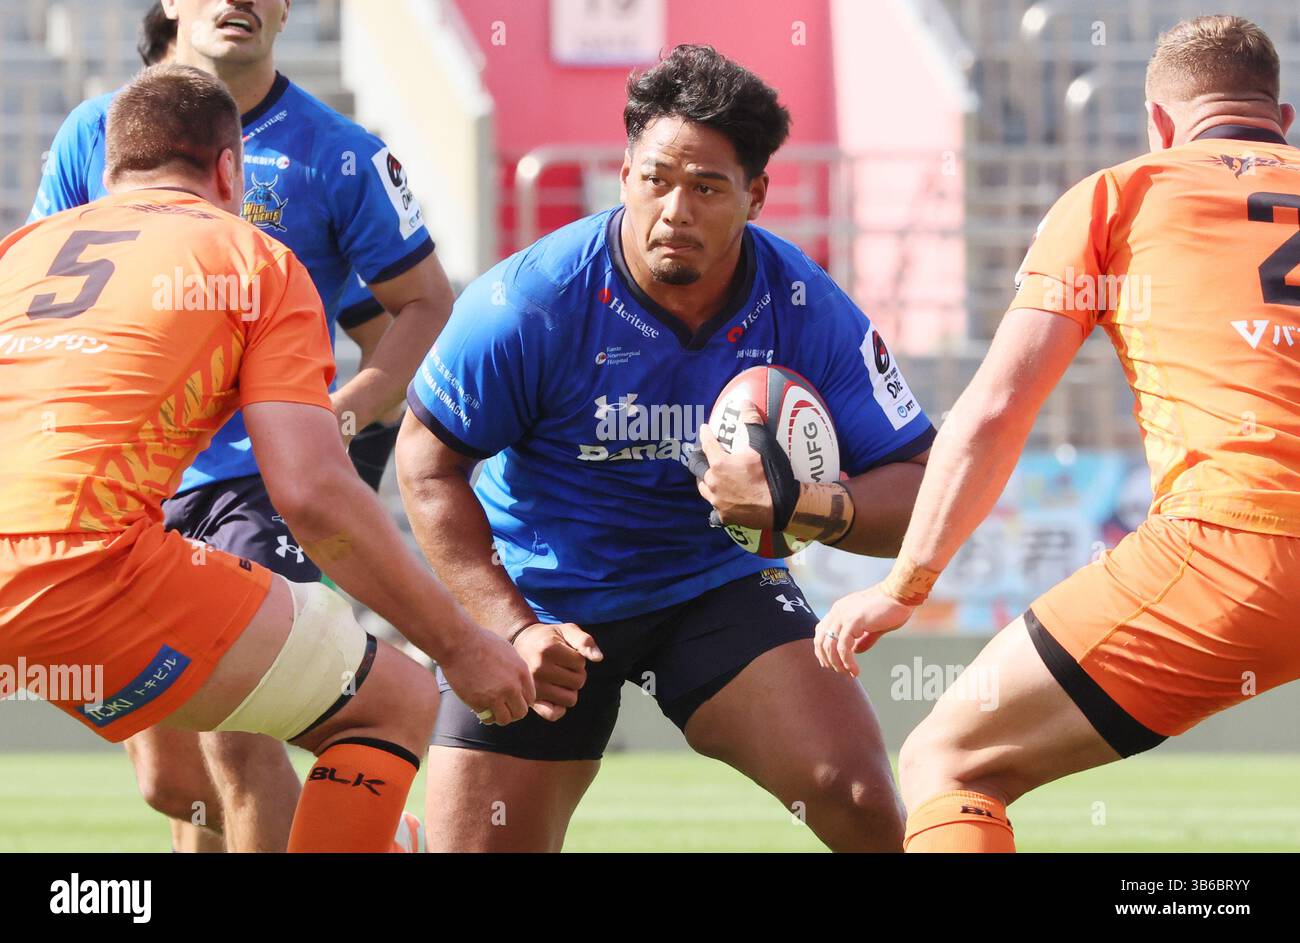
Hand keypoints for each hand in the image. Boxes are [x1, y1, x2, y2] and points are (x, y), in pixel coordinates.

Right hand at [439, 626, 535, 724]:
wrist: (459, 642)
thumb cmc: (481, 642)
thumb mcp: (508, 652)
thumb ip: (516, 670)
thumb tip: (518, 685)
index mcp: (521, 672)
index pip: (530, 698)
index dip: (521, 701)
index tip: (512, 700)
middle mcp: (512, 686)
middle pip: (521, 712)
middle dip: (512, 712)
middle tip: (503, 708)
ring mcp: (496, 696)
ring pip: (505, 719)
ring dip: (499, 717)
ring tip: (492, 710)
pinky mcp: (479, 702)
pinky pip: (487, 719)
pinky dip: (485, 717)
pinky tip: (481, 708)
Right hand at [512, 623, 603, 721]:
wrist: (519, 644)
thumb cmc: (547, 638)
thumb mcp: (566, 630)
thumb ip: (584, 640)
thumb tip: (598, 658)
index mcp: (548, 649)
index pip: (580, 663)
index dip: (578, 658)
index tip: (566, 654)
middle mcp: (539, 669)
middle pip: (578, 682)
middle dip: (575, 674)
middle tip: (562, 666)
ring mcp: (534, 686)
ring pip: (570, 699)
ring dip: (569, 690)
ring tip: (558, 678)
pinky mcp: (531, 700)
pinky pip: (553, 714)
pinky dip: (559, 709)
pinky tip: (556, 697)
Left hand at [696, 400, 775, 529]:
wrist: (781, 507)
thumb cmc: (770, 475)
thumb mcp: (763, 445)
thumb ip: (752, 423)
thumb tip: (745, 404)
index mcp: (719, 464)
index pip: (707, 445)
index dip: (705, 435)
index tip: (704, 429)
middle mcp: (713, 483)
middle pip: (700, 469)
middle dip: (702, 461)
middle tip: (709, 457)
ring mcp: (717, 501)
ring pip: (704, 489)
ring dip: (707, 481)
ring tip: (713, 477)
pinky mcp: (724, 516)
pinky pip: (715, 507)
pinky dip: (717, 501)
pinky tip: (723, 499)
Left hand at [814, 585, 915, 677]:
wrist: (901, 593)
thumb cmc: (891, 607)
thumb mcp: (872, 625)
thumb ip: (863, 637)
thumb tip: (856, 650)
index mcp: (839, 609)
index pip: (821, 631)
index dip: (822, 650)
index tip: (831, 664)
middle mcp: (837, 611)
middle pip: (821, 640)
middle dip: (827, 659)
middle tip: (840, 672)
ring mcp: (844, 615)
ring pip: (830, 646)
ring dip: (837, 664)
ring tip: (848, 673)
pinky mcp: (853, 621)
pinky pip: (843, 647)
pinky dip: (847, 662)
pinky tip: (855, 670)